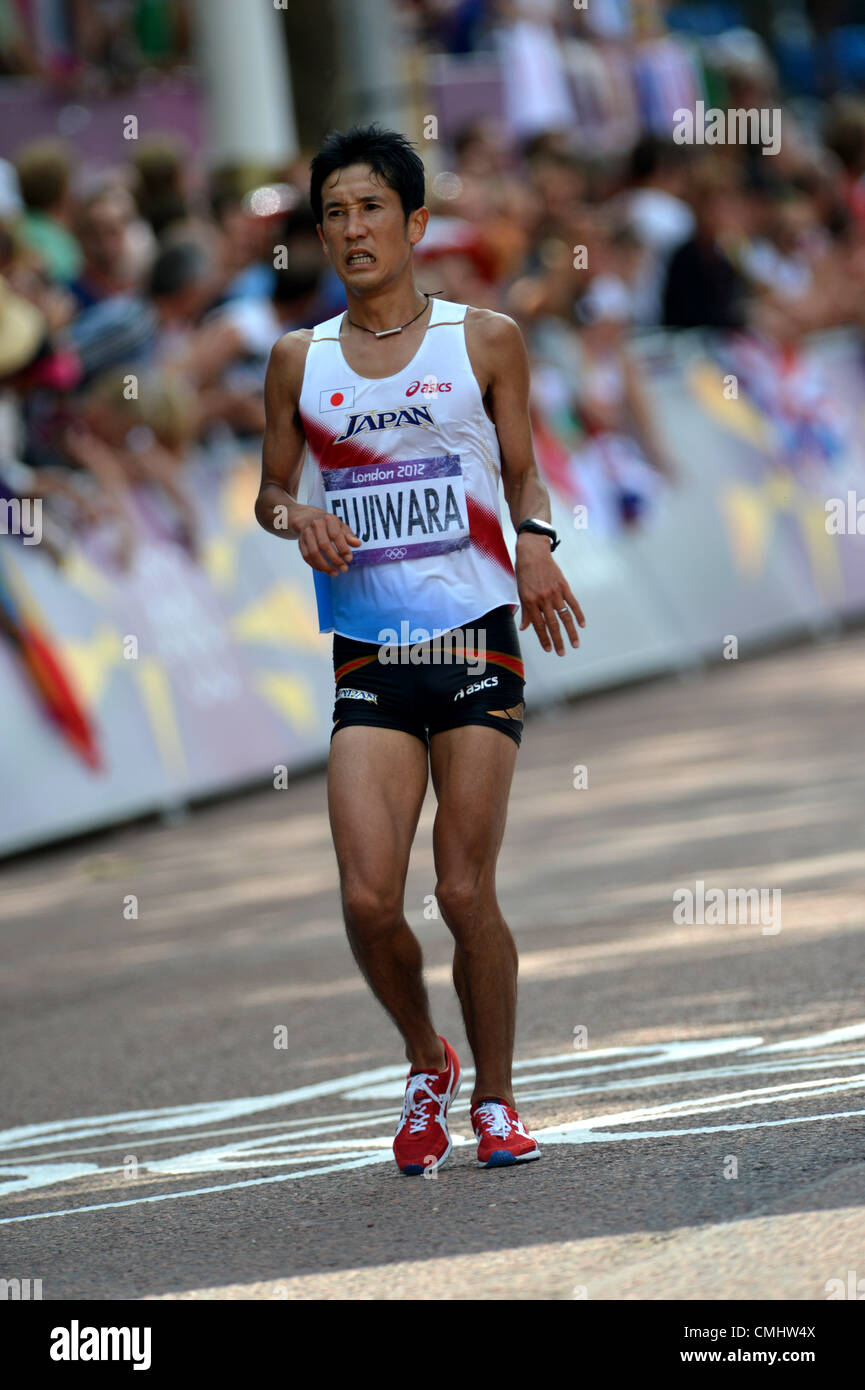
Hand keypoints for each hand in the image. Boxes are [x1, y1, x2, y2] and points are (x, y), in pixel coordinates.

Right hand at [295, 506, 361, 574]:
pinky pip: (306, 557)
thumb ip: (349, 536)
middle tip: (344, 569)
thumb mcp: (341, 526)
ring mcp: (306, 534)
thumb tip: (358, 544)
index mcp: (328, 519)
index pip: (335, 535)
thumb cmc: (329, 525)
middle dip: (335, 560)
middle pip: (324, 545)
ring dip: (325, 566)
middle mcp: (315, 525)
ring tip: (335, 573)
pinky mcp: (300, 542)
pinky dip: (315, 566)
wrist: (308, 518)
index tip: (349, 559)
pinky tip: (324, 570)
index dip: (343, 548)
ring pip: (313, 553)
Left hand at [516, 532, 585, 654]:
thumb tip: (524, 628)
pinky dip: (578, 614)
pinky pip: (573, 603)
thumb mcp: (520, 592)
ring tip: (575, 644)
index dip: (544, 639)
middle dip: (558, 641)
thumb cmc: (524, 572)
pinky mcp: (563, 586)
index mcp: (530, 602)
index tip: (549, 650)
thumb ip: (525, 611)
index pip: (538, 625)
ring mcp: (554, 593)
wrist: (532, 552)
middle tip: (562, 653)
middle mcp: (543, 599)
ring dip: (570, 632)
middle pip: (552, 624)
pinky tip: (582, 625)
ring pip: (564, 617)